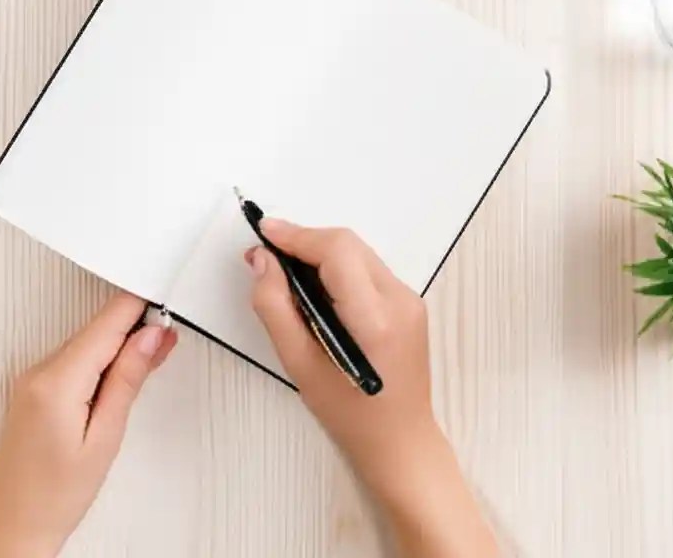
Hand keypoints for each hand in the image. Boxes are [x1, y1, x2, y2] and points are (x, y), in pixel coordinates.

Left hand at [0, 292, 178, 557]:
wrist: (12, 530)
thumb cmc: (54, 497)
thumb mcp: (105, 436)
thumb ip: (128, 379)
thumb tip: (150, 337)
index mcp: (56, 382)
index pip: (106, 323)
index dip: (140, 307)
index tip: (167, 302)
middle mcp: (36, 374)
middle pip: (96, 329)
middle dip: (135, 330)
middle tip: (167, 342)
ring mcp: (29, 381)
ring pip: (86, 344)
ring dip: (118, 348)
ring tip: (148, 364)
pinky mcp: (31, 391)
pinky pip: (73, 361)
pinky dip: (100, 364)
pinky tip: (117, 381)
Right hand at [248, 221, 496, 556]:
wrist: (399, 440)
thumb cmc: (349, 414)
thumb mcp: (299, 363)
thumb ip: (276, 307)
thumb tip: (262, 261)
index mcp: (375, 318)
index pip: (336, 251)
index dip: (297, 235)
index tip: (263, 232)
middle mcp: (400, 301)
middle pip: (349, 246)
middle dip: (305, 242)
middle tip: (266, 257)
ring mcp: (410, 301)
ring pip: (359, 255)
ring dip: (322, 255)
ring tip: (285, 274)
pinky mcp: (410, 305)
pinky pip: (369, 271)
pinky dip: (340, 270)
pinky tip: (316, 291)